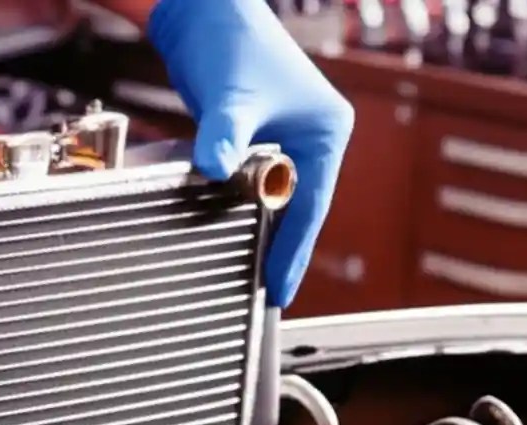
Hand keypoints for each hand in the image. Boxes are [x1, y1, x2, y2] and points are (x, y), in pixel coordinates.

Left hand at [148, 0, 353, 307]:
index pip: (311, 205)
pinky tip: (225, 236)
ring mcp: (285, 138)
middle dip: (280, 249)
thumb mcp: (229, 99)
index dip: (293, 251)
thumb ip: (222, 136)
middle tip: (263, 294)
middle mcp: (312, 138)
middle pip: (298, 207)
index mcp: (324, 132)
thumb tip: (214, 168)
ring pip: (276, 198)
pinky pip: (253, 186)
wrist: (202, 13)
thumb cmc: (228, 45)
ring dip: (261, 232)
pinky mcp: (256, 137)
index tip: (278, 288)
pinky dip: (242, 210)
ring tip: (246, 276)